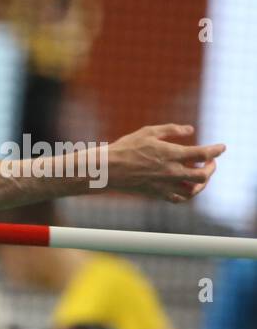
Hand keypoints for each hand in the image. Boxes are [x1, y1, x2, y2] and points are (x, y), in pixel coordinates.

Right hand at [105, 124, 224, 203]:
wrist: (106, 170)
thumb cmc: (125, 148)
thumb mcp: (148, 132)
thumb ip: (171, 129)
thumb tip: (190, 130)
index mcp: (171, 154)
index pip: (204, 154)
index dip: (217, 150)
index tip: (222, 147)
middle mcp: (170, 171)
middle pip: (203, 175)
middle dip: (212, 168)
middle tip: (211, 162)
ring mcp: (163, 184)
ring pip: (193, 190)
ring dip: (202, 183)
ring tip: (200, 175)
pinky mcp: (156, 193)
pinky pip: (178, 199)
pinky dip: (186, 194)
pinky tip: (185, 186)